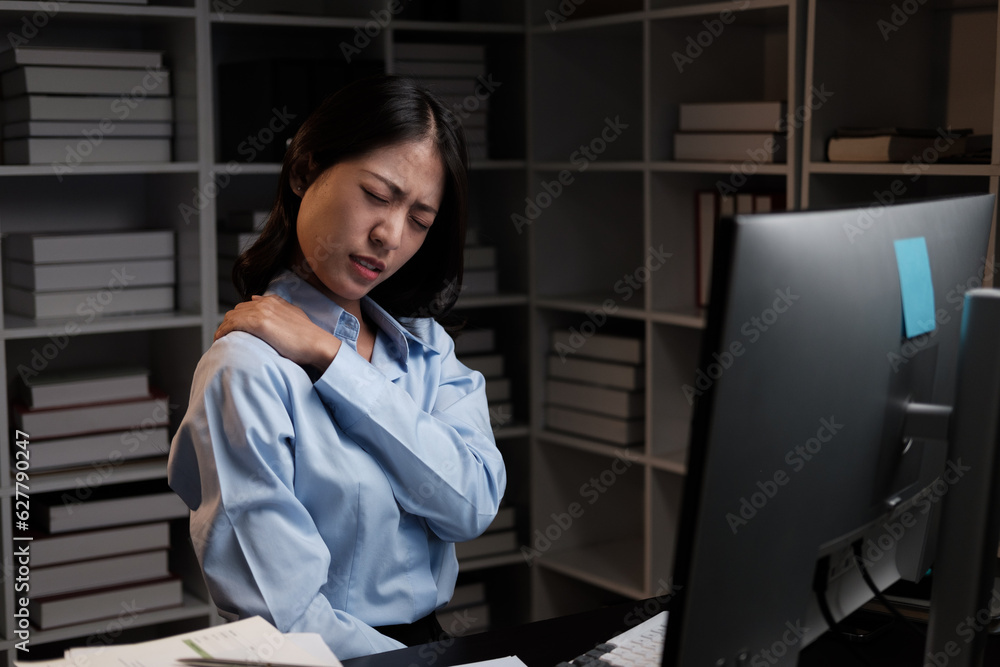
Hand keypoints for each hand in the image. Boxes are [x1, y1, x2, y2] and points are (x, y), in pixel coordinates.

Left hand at [215, 294, 341, 370]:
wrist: (317, 343)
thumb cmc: (308, 336)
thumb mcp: (294, 315)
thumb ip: (278, 306)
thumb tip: (257, 299)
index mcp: (273, 301)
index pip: (246, 306)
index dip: (238, 318)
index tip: (235, 330)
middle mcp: (265, 303)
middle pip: (236, 310)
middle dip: (229, 323)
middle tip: (226, 338)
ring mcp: (261, 311)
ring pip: (231, 316)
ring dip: (224, 328)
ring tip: (221, 340)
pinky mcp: (259, 323)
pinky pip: (232, 324)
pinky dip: (223, 331)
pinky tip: (220, 340)